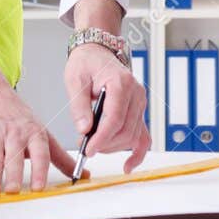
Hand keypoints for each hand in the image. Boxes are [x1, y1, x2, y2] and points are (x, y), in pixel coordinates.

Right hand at [0, 40, 73, 193]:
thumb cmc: (15, 115)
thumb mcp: (41, 132)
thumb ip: (60, 156)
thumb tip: (84, 173)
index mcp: (34, 133)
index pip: (40, 153)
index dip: (39, 170)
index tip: (38, 187)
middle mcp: (14, 132)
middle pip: (14, 157)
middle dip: (13, 176)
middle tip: (12, 191)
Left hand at [64, 42, 150, 173]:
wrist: (97, 52)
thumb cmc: (86, 63)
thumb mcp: (75, 80)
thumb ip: (79, 106)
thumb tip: (84, 130)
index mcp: (120, 82)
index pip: (115, 118)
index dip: (101, 138)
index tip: (87, 149)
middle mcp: (136, 93)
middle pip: (125, 130)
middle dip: (105, 144)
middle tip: (86, 147)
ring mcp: (140, 103)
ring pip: (132, 136)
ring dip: (114, 147)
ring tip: (95, 145)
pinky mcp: (139, 111)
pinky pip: (143, 136)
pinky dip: (137, 153)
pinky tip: (127, 166)